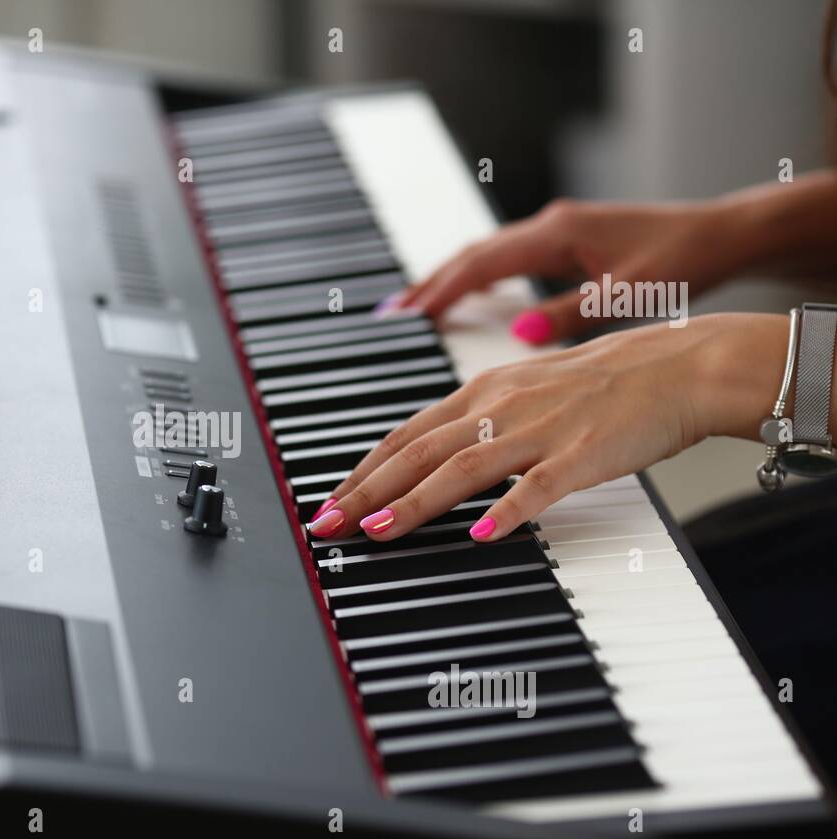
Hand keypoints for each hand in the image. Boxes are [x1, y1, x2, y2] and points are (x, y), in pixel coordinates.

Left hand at [307, 314, 787, 542]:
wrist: (681, 365)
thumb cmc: (606, 382)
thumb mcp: (526, 390)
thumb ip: (478, 419)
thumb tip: (432, 451)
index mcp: (483, 391)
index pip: (404, 434)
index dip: (362, 469)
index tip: (329, 500)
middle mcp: (500, 406)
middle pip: (417, 452)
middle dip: (365, 491)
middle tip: (325, 524)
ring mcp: (540, 429)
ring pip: (461, 468)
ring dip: (413, 502)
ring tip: (376, 532)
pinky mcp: (581, 453)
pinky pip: (539, 485)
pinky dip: (508, 510)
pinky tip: (482, 535)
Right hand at [375, 198, 753, 344]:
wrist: (724, 234)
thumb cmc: (685, 260)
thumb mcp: (628, 293)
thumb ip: (571, 313)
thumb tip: (519, 332)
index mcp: (558, 234)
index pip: (481, 263)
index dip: (442, 291)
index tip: (409, 316)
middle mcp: (551, 227)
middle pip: (473, 255)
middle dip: (431, 284)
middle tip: (393, 313)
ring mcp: (557, 232)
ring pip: (486, 255)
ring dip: (450, 280)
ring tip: (415, 307)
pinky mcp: (568, 243)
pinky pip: (506, 260)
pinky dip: (478, 278)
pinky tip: (468, 297)